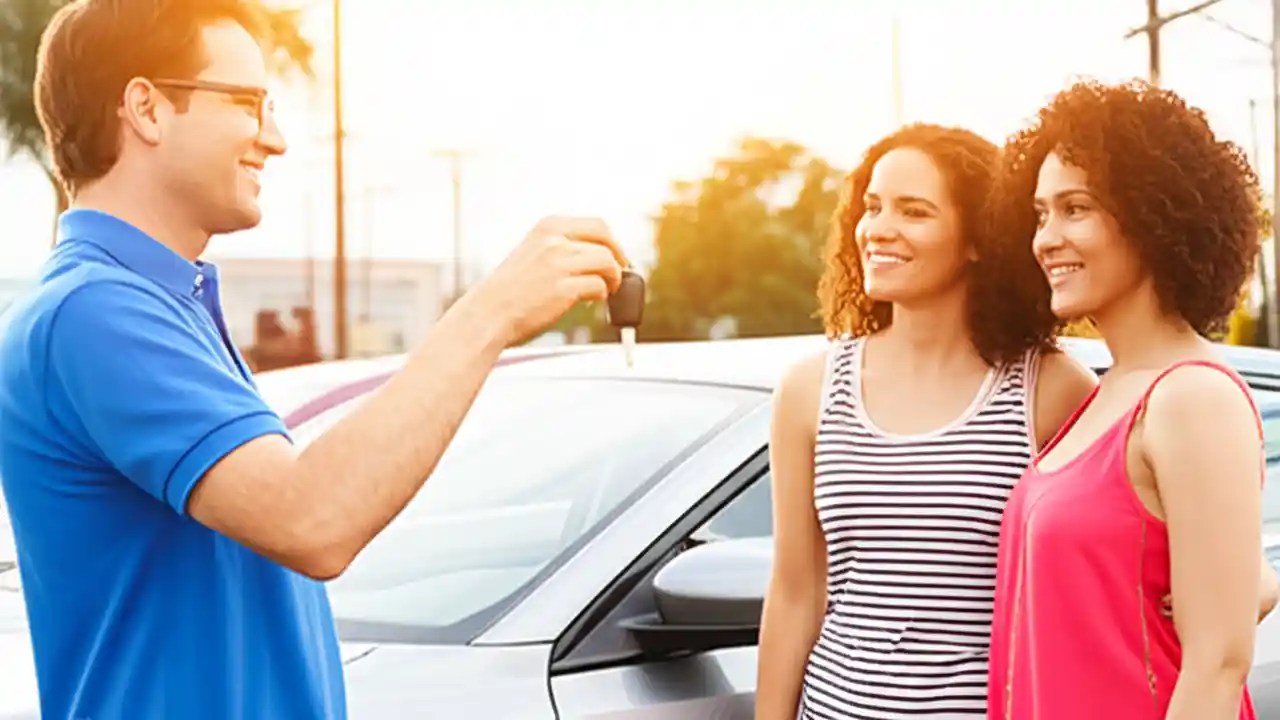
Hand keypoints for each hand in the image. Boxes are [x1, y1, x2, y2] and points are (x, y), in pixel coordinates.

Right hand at [468, 216, 627, 345]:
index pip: (597, 224)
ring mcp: (558, 264)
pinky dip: (601, 294)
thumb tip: (599, 255)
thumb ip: (562, 248)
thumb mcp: (533, 253)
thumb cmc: (510, 291)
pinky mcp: (563, 289)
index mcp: (548, 227)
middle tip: (621, 273)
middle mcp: (553, 240)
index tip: (617, 255)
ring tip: (606, 290)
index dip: (613, 242)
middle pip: (607, 240)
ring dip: (613, 278)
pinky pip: (599, 286)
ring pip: (607, 263)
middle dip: (619, 257)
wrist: (488, 315)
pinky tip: (590, 300)